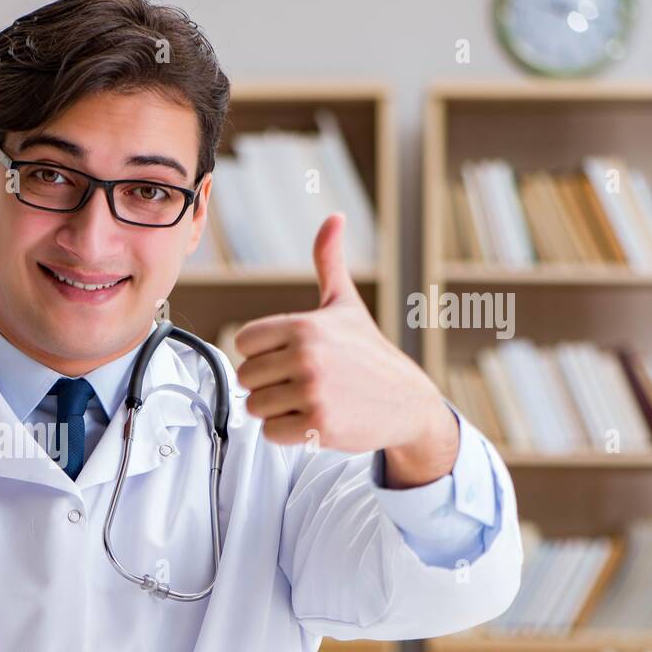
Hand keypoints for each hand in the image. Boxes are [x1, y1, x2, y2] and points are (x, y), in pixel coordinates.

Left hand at [233, 214, 458, 486]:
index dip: (262, 353)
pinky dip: (288, 433)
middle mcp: (306, 356)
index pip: (243, 343)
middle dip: (269, 384)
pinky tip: (314, 420)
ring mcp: (311, 392)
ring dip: (277, 409)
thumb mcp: (346, 306)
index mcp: (304, 326)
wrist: (408, 402)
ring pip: (255, 407)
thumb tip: (333, 218)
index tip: (288, 355)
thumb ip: (329, 263)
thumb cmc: (369, 353)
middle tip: (302, 382)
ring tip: (309, 400)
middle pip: (246, 377)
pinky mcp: (317, 426)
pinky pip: (271, 433)